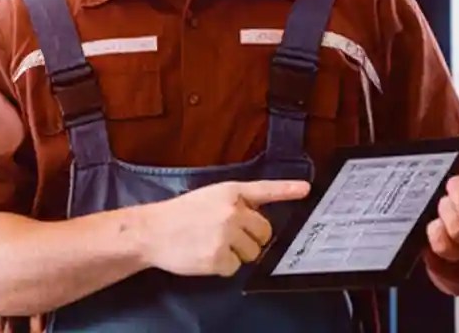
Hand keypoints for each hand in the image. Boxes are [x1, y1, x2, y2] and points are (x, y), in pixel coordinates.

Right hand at [138, 180, 309, 277]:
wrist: (152, 231)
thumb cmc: (180, 215)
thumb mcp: (210, 197)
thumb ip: (236, 203)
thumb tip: (259, 217)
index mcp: (230, 192)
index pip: (265, 190)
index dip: (288, 189)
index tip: (306, 190)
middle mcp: (231, 211)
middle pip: (264, 233)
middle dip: (251, 238)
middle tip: (227, 236)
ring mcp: (225, 234)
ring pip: (252, 253)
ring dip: (237, 254)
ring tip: (212, 244)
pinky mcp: (217, 257)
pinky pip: (235, 268)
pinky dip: (222, 266)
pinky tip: (205, 255)